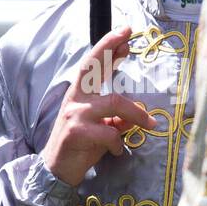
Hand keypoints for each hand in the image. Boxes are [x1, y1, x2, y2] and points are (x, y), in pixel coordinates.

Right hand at [40, 26, 156, 187]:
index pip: (93, 65)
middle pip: (92, 67)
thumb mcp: (101, 128)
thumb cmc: (79, 147)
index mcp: (80, 95)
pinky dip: (119, 142)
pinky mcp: (76, 132)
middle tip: (128, 34)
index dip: (108, 48)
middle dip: (109, 48)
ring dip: (137, 114)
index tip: (125, 34)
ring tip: (150, 125)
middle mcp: (75, 99)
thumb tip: (138, 114)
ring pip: (114, 102)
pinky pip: (108, 132)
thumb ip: (117, 118)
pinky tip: (118, 151)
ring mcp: (74, 114)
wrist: (56, 171)